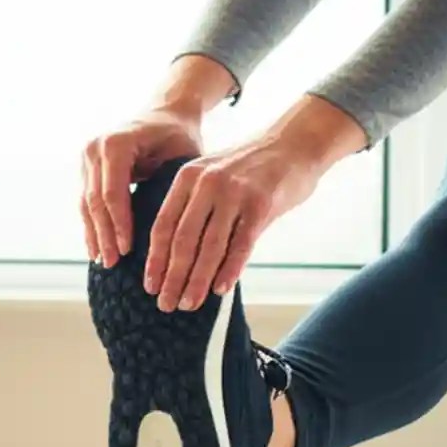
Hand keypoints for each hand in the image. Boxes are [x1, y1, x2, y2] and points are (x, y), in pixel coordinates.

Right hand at [81, 105, 203, 267]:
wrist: (167, 113)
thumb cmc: (180, 136)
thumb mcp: (182, 157)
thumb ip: (173, 188)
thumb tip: (173, 231)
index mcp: (116, 142)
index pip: (113, 192)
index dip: (119, 224)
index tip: (128, 251)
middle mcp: (95, 147)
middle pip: (95, 200)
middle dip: (104, 235)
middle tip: (113, 264)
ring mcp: (87, 156)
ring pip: (86, 203)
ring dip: (94, 234)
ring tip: (103, 261)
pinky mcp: (86, 166)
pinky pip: (86, 200)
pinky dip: (92, 224)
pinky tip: (97, 247)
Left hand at [147, 95, 365, 311]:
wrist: (295, 142)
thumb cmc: (252, 167)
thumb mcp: (213, 175)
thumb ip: (196, 206)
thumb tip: (179, 256)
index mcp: (188, 177)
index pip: (163, 225)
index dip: (156, 260)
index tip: (150, 286)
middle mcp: (207, 184)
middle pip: (183, 240)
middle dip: (173, 277)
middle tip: (166, 304)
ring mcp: (234, 193)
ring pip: (210, 247)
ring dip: (197, 280)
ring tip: (189, 304)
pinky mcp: (261, 204)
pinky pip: (241, 244)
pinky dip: (229, 270)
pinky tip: (220, 290)